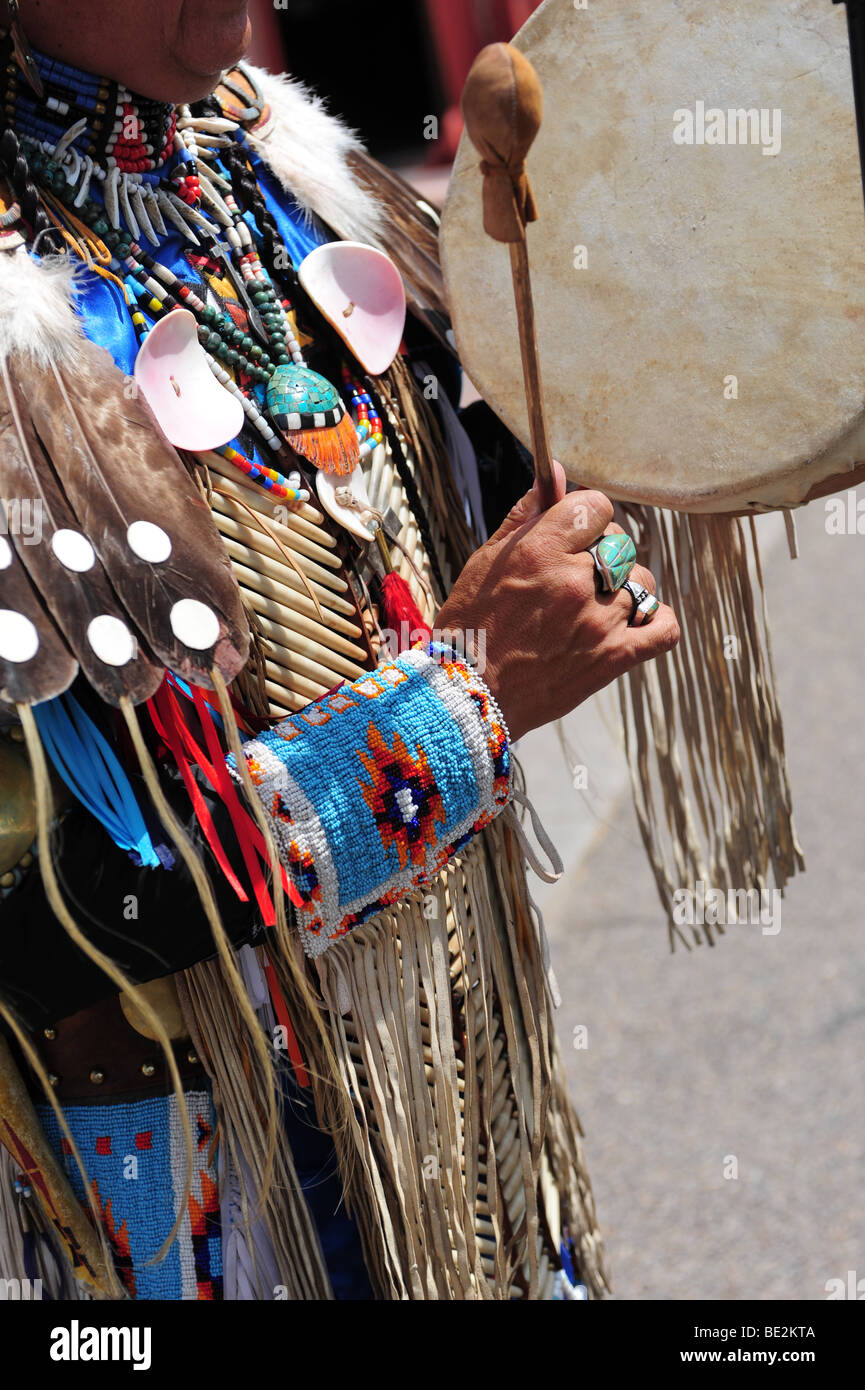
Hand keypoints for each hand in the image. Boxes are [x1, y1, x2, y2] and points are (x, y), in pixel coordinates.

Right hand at [436, 464, 679, 740]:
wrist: (471, 695)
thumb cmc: (472, 625)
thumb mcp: (487, 560)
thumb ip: (525, 514)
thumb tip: (554, 473)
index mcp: (541, 551)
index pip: (595, 506)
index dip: (586, 516)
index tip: (574, 533)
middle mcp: (575, 581)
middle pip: (620, 543)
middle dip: (601, 553)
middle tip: (574, 576)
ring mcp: (599, 621)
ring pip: (641, 581)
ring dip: (623, 588)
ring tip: (594, 606)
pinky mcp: (614, 658)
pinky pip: (664, 628)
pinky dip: (657, 622)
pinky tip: (634, 622)